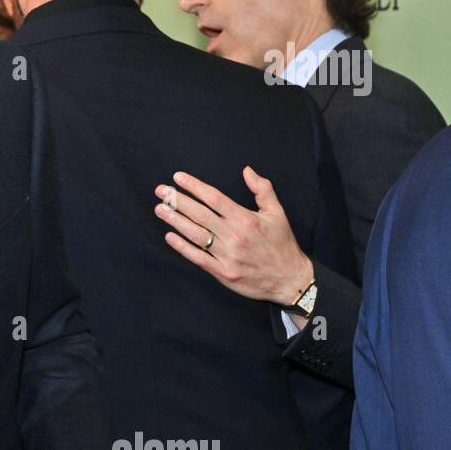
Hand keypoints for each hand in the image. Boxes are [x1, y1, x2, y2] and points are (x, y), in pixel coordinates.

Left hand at [153, 166, 313, 308]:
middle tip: (161, 191)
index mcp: (245, 219)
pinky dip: (182, 247)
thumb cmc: (282, 244)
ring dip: (175, 221)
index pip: (214, 198)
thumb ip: (262, 189)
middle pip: (200, 214)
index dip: (194, 186)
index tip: (178, 178)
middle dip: (178, 201)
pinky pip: (198, 258)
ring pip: (195, 235)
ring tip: (160, 209)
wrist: (290, 279)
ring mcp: (227, 255)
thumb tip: (246, 170)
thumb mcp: (277, 213)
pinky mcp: (223, 273)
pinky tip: (169, 236)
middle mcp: (234, 235)